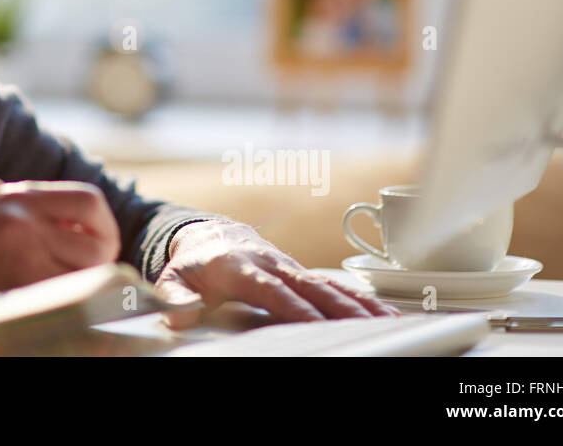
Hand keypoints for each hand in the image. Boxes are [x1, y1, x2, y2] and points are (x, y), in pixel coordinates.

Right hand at [0, 180, 121, 306]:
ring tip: (45, 290)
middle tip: (81, 278)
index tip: (97, 244)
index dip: (101, 226)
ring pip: (86, 278)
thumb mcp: (1, 220)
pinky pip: (67, 300)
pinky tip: (34, 304)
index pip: (90, 201)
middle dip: (98, 265)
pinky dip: (62, 306)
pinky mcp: (20, 289)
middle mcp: (23, 219)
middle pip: (99, 245)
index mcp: (19, 197)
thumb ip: (47, 220)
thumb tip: (104, 239)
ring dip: (77, 288)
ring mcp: (22, 255)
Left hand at [153, 220, 399, 327]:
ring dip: (359, 302)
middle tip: (368, 326)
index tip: (314, 325)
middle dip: (339, 306)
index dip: (293, 307)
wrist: (208, 236)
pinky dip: (360, 298)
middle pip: (309, 286)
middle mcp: (269, 262)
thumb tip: (177, 315)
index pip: (271, 290)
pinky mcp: (301, 272)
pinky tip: (385, 312)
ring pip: (328, 283)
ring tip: (389, 320)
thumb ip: (174, 298)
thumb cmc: (194, 264)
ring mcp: (289, 266)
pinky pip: (333, 283)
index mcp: (239, 267)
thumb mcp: (174, 279)